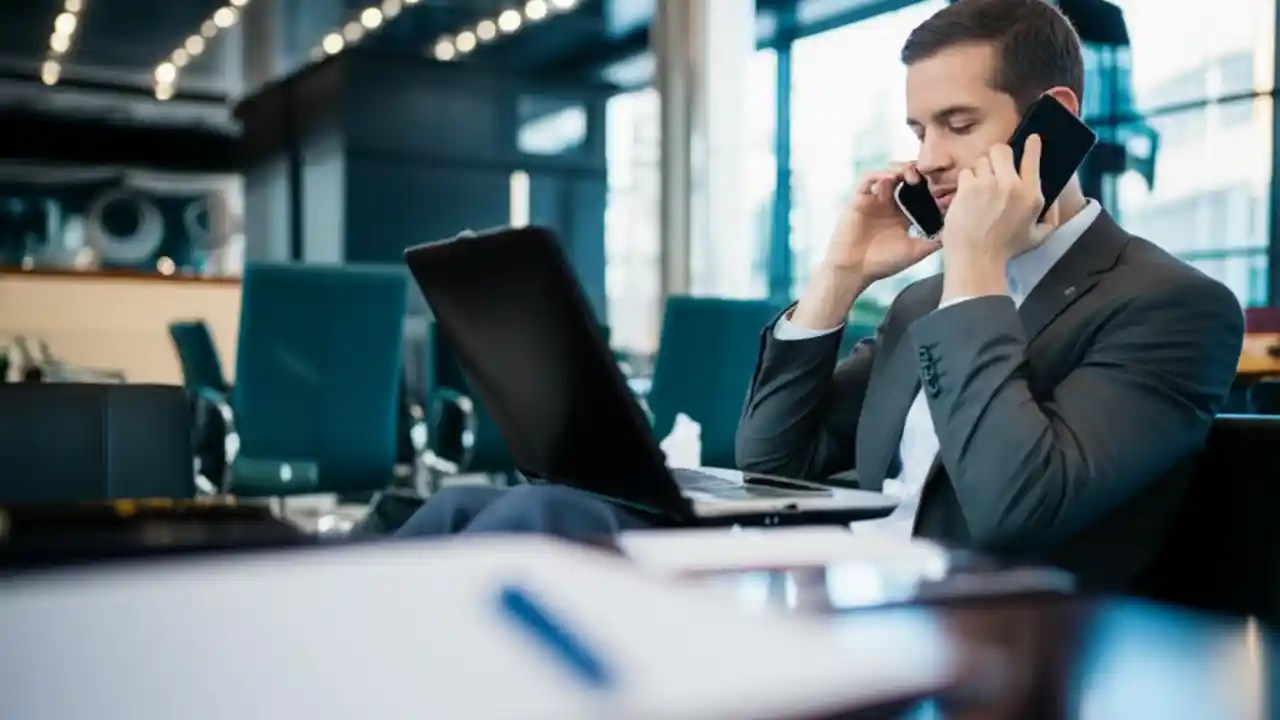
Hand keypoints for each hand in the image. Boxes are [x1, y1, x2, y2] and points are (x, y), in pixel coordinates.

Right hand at [823, 162, 941, 283]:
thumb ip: (934, 240)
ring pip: (887, 173)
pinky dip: (879, 176)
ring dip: (898, 169)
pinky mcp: (858, 200)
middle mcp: (888, 203)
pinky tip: (889, 180)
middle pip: (903, 176)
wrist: (854, 271)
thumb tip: (957, 232)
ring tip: (909, 174)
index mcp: (902, 213)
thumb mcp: (915, 251)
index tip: (941, 183)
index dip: (929, 183)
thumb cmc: (882, 263)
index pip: (918, 190)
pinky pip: (868, 180)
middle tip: (925, 175)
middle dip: (915, 171)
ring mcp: (873, 200)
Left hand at [941, 134, 1054, 263]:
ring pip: (980, 161)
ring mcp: (989, 184)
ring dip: (979, 172)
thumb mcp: (1038, 236)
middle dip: (996, 156)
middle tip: (992, 170)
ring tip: (978, 190)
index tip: (1032, 138)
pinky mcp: (968, 188)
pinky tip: (967, 197)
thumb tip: (1055, 203)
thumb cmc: (1006, 250)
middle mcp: (1012, 185)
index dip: (1032, 145)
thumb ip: (1049, 217)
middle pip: (1001, 150)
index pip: (1033, 159)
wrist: (976, 258)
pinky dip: (966, 183)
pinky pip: (966, 173)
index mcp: (1031, 195)